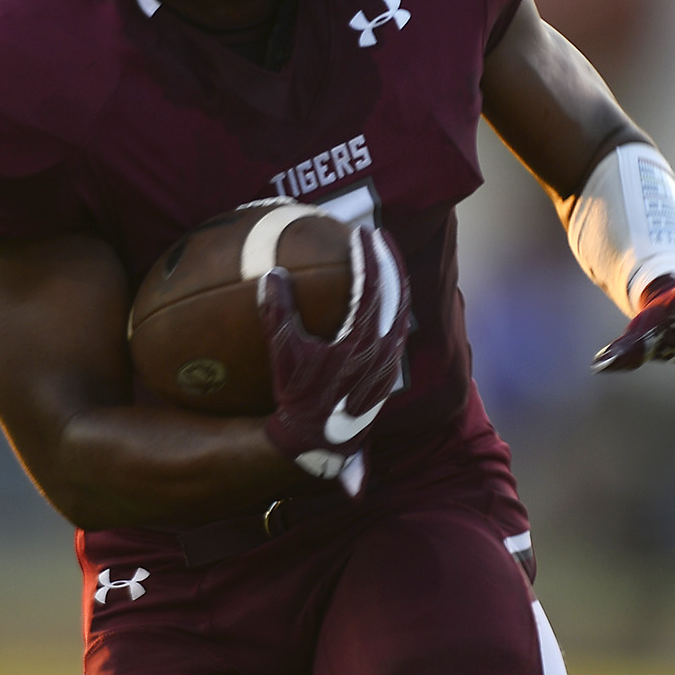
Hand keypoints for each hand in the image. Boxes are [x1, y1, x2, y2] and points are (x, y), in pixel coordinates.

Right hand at [256, 226, 409, 495]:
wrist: (320, 442)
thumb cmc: (300, 397)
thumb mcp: (284, 354)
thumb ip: (278, 313)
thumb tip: (273, 274)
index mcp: (362, 339)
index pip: (373, 286)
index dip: (369, 255)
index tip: (362, 232)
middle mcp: (385, 348)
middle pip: (397, 292)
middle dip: (390, 259)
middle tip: (379, 235)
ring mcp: (390, 362)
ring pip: (402, 311)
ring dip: (395, 282)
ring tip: (385, 260)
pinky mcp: (389, 373)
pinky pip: (397, 329)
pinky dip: (392, 306)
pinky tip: (381, 300)